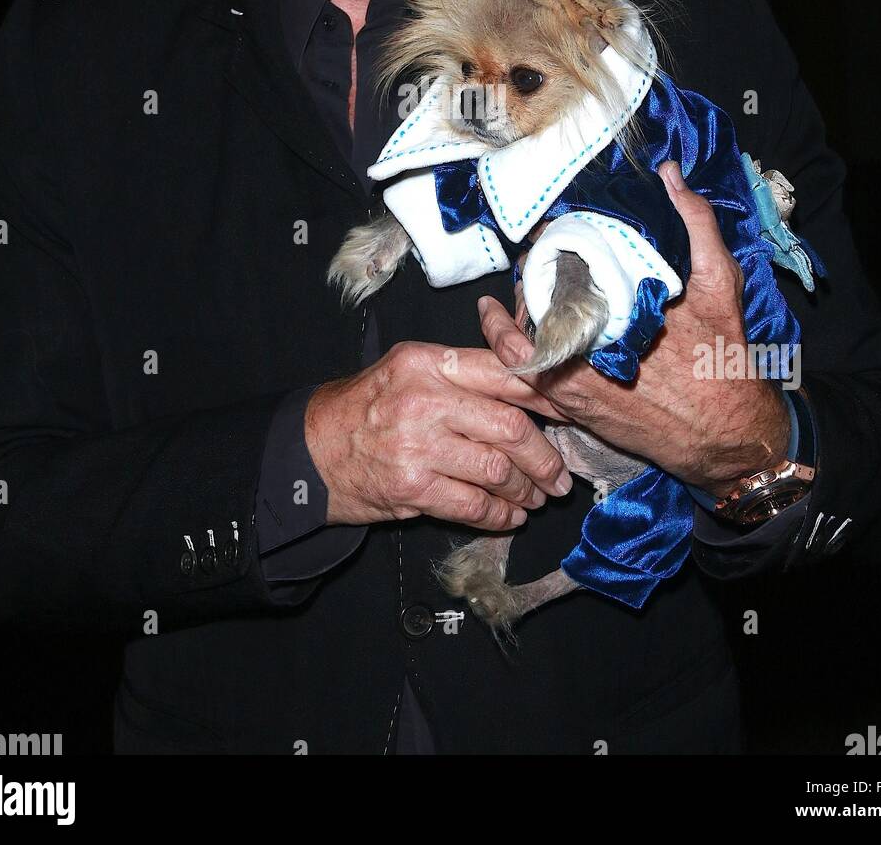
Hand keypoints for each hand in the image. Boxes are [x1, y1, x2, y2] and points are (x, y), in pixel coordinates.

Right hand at [304, 340, 573, 529]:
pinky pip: (473, 505)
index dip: (547, 397)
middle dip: (544, 457)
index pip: (505, 374)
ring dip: (526, 490)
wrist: (310, 450)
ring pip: (497, 469)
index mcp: (431, 362)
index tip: (571, 415)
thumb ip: (463, 374)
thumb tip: (530, 385)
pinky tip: (509, 518)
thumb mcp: (409, 370)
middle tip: (558, 476)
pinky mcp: (411, 488)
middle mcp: (426, 399)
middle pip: (510, 427)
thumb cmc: (366, 408)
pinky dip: (499, 517)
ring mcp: (417, 445)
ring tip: (536, 498)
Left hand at [481, 160, 791, 496]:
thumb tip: (669, 173)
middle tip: (528, 262)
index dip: (545, 246)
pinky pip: (525, 375)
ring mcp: (578, 385)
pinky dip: (510, 349)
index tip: (543, 233)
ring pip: (521, 342)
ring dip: (511, 314)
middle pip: (535, 302)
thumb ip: (696, 224)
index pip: (563, 267)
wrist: (729, 433)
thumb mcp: (720, 282)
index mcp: (623, 312)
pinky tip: (504, 329)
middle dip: (527, 279)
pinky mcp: (574, 410)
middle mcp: (592, 351)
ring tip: (513, 293)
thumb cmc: (725, 357)